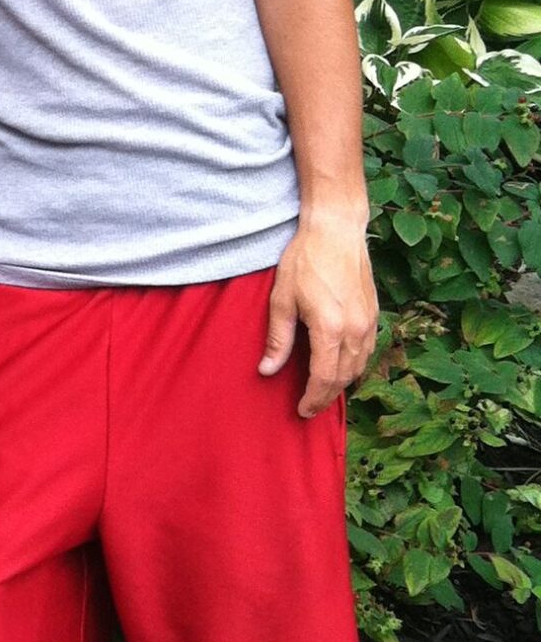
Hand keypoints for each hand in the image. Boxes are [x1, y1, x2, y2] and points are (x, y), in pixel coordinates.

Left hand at [260, 215, 377, 418]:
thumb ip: (278, 339)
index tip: (302, 411)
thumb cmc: (305, 260)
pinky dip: (354, 366)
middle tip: (309, 407)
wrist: (336, 230)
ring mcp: (369, 322)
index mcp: (330, 329)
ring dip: (342, 383)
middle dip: (326, 397)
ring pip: (359, 367)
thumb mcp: (281, 300)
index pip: (324, 379)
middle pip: (344, 378)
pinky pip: (367, 351)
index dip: (313, 399)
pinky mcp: (374, 314)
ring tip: (322, 392)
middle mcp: (356, 330)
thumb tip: (267, 371)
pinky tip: (340, 367)